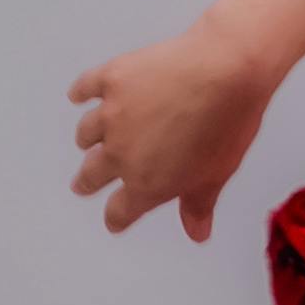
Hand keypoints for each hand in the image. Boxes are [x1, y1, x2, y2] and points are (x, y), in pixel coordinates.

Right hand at [68, 26, 274, 240]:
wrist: (226, 70)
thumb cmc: (228, 123)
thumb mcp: (216, 174)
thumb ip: (198, 205)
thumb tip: (197, 234)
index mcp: (147, 183)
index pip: (120, 211)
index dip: (116, 218)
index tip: (114, 220)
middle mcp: (121, 153)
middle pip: (92, 175)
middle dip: (88, 182)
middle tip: (82, 184)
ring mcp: (112, 114)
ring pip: (86, 134)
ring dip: (87, 141)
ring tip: (87, 141)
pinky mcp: (112, 79)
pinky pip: (85, 88)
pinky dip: (80, 93)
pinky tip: (77, 96)